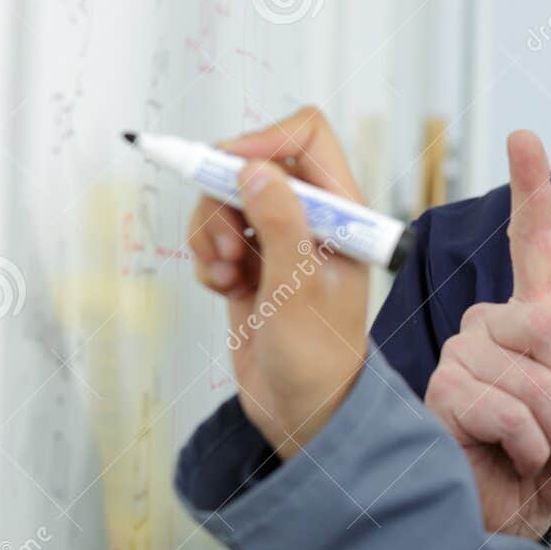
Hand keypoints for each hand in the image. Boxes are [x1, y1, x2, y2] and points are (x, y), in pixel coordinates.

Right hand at [187, 106, 370, 455]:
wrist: (304, 413)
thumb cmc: (318, 360)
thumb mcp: (297, 290)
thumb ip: (280, 224)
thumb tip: (255, 169)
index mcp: (343, 212)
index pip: (307, 136)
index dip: (263, 140)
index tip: (230, 170)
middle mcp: (313, 219)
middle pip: (253, 164)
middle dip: (224, 198)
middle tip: (228, 247)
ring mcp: (280, 241)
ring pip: (226, 199)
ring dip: (211, 231)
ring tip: (226, 274)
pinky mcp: (251, 265)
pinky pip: (214, 235)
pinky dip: (207, 256)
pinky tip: (223, 289)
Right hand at [424, 130, 550, 540]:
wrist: (517, 522)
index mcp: (534, 318)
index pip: (532, 244)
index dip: (530, 190)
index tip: (524, 138)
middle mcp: (490, 324)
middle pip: (550, 324)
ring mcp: (461, 354)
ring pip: (535, 374)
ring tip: (542, 452)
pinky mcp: (441, 393)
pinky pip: (511, 408)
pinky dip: (534, 446)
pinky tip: (518, 461)